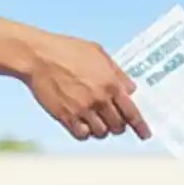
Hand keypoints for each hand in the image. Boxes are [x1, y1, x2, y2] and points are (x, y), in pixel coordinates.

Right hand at [24, 32, 151, 141]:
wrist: (38, 56)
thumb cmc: (67, 50)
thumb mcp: (98, 53)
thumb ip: (117, 73)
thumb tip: (131, 89)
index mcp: (110, 83)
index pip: (131, 111)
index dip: (140, 126)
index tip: (145, 134)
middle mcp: (99, 99)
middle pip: (118, 125)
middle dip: (119, 125)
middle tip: (115, 120)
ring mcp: (82, 110)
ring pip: (101, 133)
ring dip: (102, 129)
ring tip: (97, 119)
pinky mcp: (65, 117)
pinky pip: (82, 135)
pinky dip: (85, 133)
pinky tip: (83, 123)